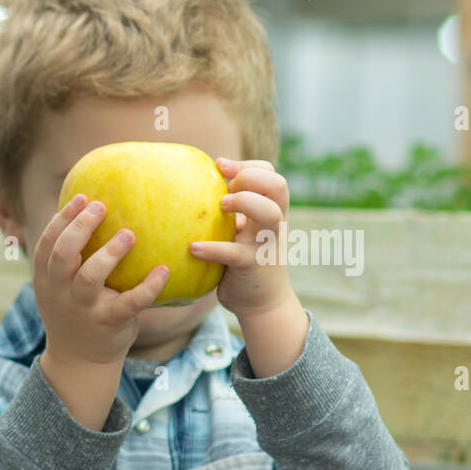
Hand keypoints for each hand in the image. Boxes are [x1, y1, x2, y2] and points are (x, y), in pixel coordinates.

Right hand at [34, 193, 169, 368]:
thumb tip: (91, 212)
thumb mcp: (60, 289)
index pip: (47, 244)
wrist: (79, 361)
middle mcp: (60, 293)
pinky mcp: (109, 323)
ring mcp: (83, 309)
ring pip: (90, 276)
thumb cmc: (75, 313)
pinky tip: (163, 270)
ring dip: (109, 253)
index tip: (81, 197)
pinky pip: (130, 303)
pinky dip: (148, 287)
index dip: (62, 219)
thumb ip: (68, 259)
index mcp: (46, 281)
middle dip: (80, 227)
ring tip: (129, 235)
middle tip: (101, 206)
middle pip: (63, 254)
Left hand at [189, 157, 296, 317]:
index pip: (272, 176)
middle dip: (250, 177)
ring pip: (269, 213)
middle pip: (277, 186)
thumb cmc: (245, 261)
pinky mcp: (252, 266)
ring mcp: (266, 244)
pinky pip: (235, 253)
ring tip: (219, 205)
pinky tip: (193, 248)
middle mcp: (274, 224)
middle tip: (224, 188)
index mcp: (271, 212)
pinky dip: (212, 249)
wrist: (263, 303)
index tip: (220, 166)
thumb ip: (233, 214)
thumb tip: (195, 190)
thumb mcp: (243, 233)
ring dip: (244, 202)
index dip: (249, 166)